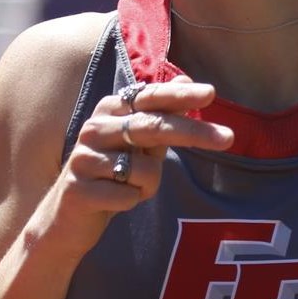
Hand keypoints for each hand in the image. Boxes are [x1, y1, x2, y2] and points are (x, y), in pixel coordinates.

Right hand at [41, 78, 233, 253]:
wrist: (69, 218)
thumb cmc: (113, 176)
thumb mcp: (139, 145)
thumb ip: (162, 117)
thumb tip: (187, 80)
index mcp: (111, 111)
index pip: (150, 98)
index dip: (180, 95)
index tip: (211, 93)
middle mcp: (95, 129)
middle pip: (152, 127)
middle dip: (193, 133)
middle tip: (229, 138)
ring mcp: (84, 158)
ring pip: (144, 170)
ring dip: (148, 186)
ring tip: (130, 188)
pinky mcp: (77, 189)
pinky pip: (128, 197)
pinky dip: (131, 202)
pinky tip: (113, 202)